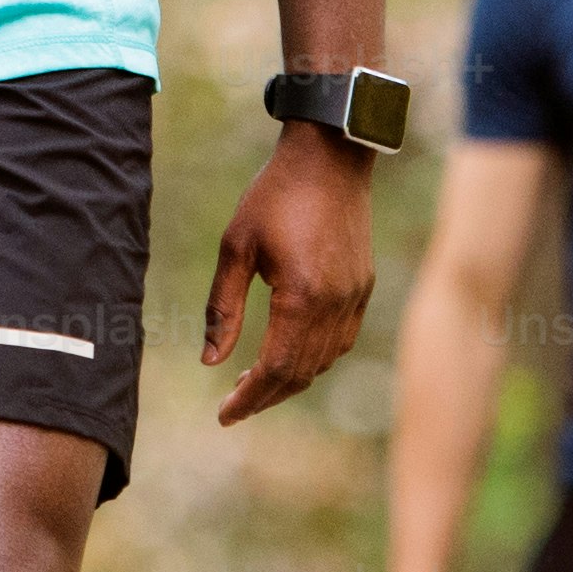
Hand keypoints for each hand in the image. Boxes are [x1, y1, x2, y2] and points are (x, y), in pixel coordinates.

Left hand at [201, 127, 373, 423]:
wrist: (330, 156)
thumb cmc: (275, 195)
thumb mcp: (235, 246)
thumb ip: (222, 307)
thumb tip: (209, 361)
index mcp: (301, 296)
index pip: (275, 369)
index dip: (248, 398)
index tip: (224, 415)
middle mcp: (335, 304)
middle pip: (301, 373)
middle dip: (266, 396)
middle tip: (234, 406)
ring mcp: (355, 297)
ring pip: (324, 361)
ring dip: (290, 380)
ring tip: (255, 381)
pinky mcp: (363, 286)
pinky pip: (341, 340)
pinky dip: (315, 358)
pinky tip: (291, 353)